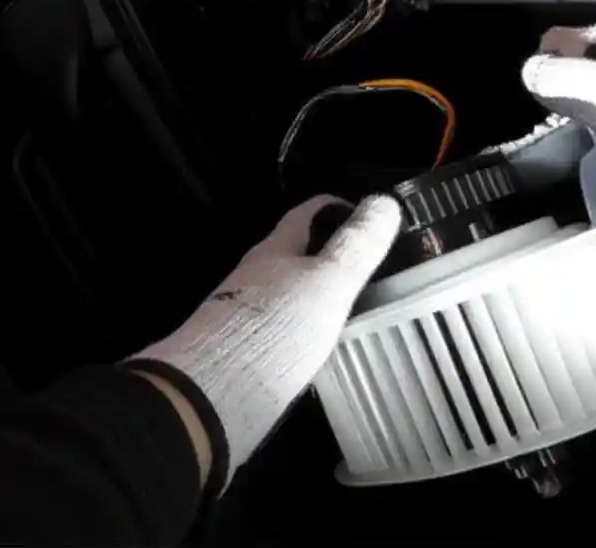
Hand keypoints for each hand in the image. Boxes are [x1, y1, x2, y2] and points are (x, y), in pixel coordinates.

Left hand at [134, 194, 400, 483]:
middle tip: (368, 266)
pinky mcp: (240, 349)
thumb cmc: (274, 328)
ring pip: (286, 290)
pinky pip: (279, 325)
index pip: (306, 213)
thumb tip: (385, 202)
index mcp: (274, 250)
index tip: (370, 219)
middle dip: (328, 252)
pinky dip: (303, 325)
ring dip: (316, 291)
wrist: (210, 393)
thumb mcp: (328, 283)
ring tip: (353, 305)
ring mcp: (243, 313)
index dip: (337, 208)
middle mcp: (254, 275)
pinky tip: (319, 344)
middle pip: (294, 252)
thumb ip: (357, 246)